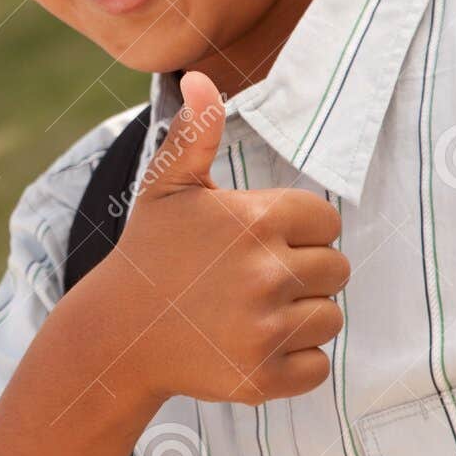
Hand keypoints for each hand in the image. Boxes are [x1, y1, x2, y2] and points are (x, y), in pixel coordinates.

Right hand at [76, 71, 348, 405]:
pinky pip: (318, 366)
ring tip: (253, 311)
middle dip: (304, 272)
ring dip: (302, 316)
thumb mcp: (167, 187)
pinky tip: (254, 344)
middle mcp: (266, 274)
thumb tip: (200, 77)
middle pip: (337, 269)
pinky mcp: (262, 377)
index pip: (327, 220)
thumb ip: (195, 132)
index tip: (262, 241)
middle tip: (254, 278)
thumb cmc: (150, 253)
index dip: (301, 229)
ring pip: (330, 317)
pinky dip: (295, 361)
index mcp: (254, 221)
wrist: (118, 334)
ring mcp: (265, 330)